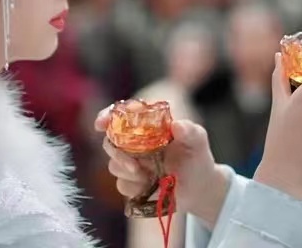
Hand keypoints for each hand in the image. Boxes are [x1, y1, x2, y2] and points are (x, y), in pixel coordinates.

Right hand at [95, 113, 228, 226]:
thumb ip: (191, 131)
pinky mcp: (132, 183)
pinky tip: (148, 187)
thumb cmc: (197, 156)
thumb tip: (177, 125)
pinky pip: (121, 184)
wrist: (199, 187)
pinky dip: (133, 187)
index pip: (121, 115)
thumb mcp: (198, 141)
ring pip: (113, 165)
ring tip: (148, 177)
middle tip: (134, 166)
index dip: (106, 116)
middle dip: (116, 153)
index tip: (101, 124)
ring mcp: (132, 163)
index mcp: (148, 125)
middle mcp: (135, 142)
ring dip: (127, 172)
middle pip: (110, 141)